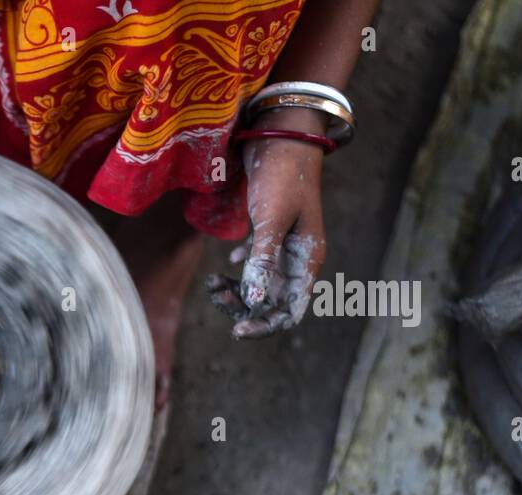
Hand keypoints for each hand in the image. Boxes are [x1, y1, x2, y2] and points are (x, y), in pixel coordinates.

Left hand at [207, 111, 327, 337]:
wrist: (281, 136)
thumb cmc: (281, 175)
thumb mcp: (270, 220)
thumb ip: (263, 261)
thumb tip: (253, 303)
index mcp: (308, 261)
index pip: (291, 312)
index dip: (265, 325)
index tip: (237, 330)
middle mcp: (298, 259)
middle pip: (271, 302)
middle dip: (243, 306)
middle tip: (215, 291)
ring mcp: (285, 247)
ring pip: (260, 285)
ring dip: (237, 289)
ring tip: (213, 282)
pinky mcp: (270, 234)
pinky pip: (256, 265)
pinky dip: (240, 271)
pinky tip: (228, 264)